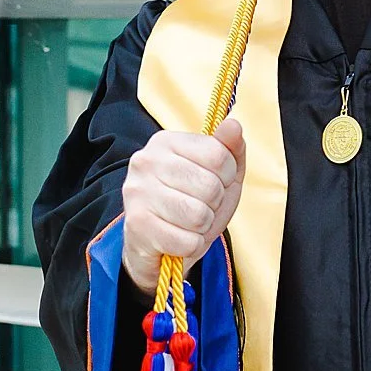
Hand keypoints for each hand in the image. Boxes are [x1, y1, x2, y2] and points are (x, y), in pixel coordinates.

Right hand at [120, 119, 246, 295]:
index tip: (216, 182)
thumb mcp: (218, 175)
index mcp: (166, 141)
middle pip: (210, 186)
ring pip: (198, 216)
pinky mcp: (136, 225)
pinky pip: (187, 241)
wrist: (153, 245)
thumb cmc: (190, 204)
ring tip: (188, 224)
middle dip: (214, 204)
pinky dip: (190, 246)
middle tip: (199, 207)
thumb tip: (233, 125)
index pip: (219, 155)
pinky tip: (177, 239)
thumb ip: (229, 149)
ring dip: (202, 227)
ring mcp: (138, 192)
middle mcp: (146, 161)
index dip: (228, 177)